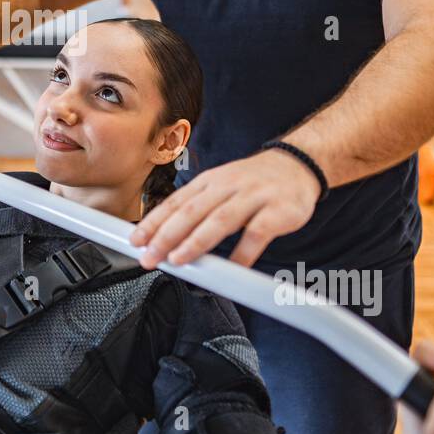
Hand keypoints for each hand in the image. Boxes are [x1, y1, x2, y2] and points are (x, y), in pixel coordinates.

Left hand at [129, 148, 320, 268]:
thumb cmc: (252, 183)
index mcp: (209, 181)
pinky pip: (258, 233)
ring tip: (178, 260)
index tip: (136, 241)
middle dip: (166, 235)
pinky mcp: (278, 211)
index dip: (153, 222)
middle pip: (191, 211)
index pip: (175, 203)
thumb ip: (198, 211)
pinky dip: (244, 252)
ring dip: (196, 242)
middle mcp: (227, 186)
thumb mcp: (221, 187)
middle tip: (150, 256)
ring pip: (220, 220)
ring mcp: (253, 196)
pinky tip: (232, 269)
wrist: (298, 164)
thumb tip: (166, 240)